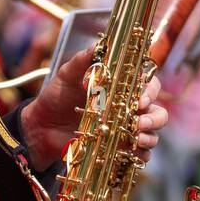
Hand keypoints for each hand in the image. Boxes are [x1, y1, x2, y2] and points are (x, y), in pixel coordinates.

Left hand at [20, 46, 168, 170]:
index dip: (150, 91)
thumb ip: (83, 60)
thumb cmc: (56, 97)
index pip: (149, 85)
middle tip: (139, 122)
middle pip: (157, 112)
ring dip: (149, 137)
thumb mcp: (68, 75)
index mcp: (121, 88)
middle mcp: (128, 109)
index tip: (141, 99)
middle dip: (154, 118)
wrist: (41, 126)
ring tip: (135, 139)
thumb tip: (100, 44)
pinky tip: (131, 153)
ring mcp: (125, 130)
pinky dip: (141, 156)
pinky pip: (140, 156)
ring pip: (152, 134)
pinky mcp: (118, 150)